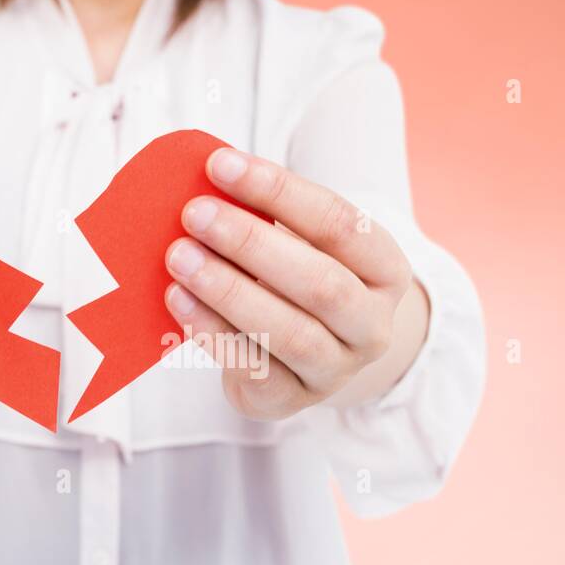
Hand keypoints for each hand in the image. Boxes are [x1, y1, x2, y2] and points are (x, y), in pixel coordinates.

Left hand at [164, 148, 426, 419]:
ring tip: (179, 257)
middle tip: (194, 213)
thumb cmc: (294, 281)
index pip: (339, 223)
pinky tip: (178, 300)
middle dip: (251, 244)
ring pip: (289, 332)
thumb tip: (209, 181)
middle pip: (320, 283)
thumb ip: (266, 216)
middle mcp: (372, 325)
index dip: (279, 191)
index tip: (220, 165)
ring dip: (228, 290)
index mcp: (386, 270)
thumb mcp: (299, 244)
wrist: (300, 359)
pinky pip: (253, 366)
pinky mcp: (292, 400)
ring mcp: (337, 370)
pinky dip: (211, 330)